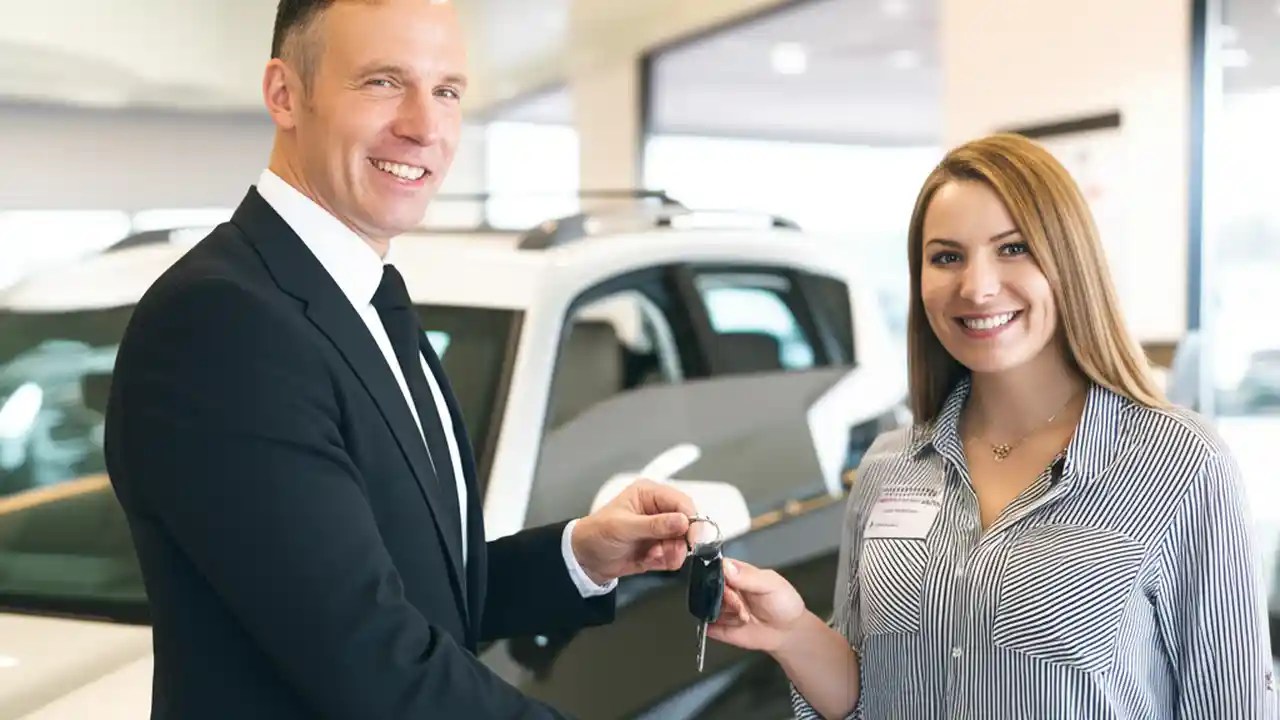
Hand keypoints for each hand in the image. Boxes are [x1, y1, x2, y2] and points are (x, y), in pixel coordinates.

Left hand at [570, 479, 695, 584]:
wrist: (585, 559)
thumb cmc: (597, 533)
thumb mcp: (623, 527)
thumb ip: (654, 525)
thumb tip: (683, 521)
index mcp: (649, 494)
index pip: (681, 502)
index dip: (691, 519)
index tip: (692, 537)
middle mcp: (659, 510)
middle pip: (688, 523)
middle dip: (681, 541)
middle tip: (667, 551)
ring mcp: (661, 530)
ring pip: (684, 542)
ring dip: (672, 553)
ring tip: (652, 556)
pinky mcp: (660, 548)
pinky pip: (675, 555)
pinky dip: (666, 561)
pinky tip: (649, 560)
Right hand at [706, 558, 806, 654]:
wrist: (790, 632)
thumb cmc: (784, 603)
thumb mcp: (771, 584)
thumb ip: (749, 576)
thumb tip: (725, 566)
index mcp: (737, 573)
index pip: (716, 567)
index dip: (714, 573)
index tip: (723, 581)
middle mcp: (726, 590)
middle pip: (708, 587)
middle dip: (721, 596)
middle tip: (738, 604)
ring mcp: (722, 609)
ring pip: (706, 606)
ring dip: (719, 612)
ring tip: (741, 617)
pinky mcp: (720, 628)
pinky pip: (708, 626)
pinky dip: (711, 626)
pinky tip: (724, 626)